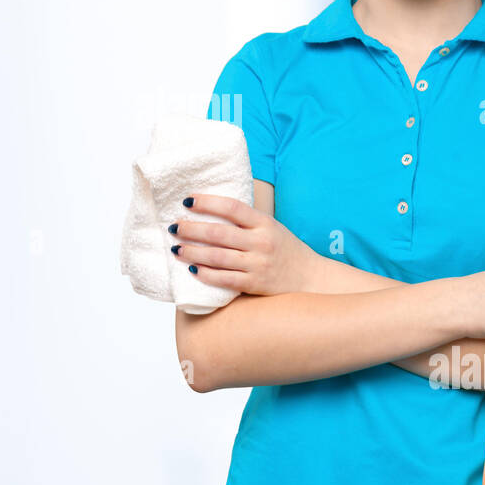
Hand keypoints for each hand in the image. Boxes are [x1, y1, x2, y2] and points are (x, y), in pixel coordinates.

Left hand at [168, 193, 317, 295]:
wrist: (311, 278)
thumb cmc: (285, 250)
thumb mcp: (271, 227)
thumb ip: (246, 220)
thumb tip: (209, 209)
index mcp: (265, 223)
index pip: (232, 207)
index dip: (207, 202)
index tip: (187, 200)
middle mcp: (261, 242)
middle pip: (219, 233)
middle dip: (192, 229)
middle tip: (173, 226)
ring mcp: (258, 265)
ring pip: (218, 257)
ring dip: (193, 252)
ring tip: (176, 248)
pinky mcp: (255, 285)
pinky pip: (225, 279)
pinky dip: (206, 274)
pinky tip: (192, 269)